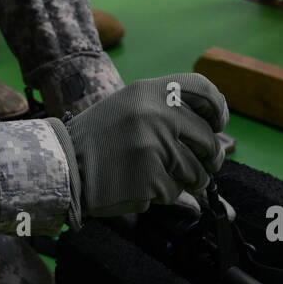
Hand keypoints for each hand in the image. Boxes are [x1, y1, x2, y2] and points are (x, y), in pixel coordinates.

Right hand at [47, 72, 228, 223]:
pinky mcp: (152, 178)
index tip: (217, 124)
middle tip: (193, 164)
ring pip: (198, 171)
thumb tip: (217, 137)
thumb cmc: (100, 139)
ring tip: (159, 175)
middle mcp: (157, 114)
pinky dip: (163, 194)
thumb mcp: (130, 107)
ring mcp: (156, 146)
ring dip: (185, 180)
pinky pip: (176, 191)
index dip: (218, 109)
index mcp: (151, 91)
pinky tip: (140, 185)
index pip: (203, 90)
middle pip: (209, 139)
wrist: (64, 165)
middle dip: (207, 158)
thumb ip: (168, 112)